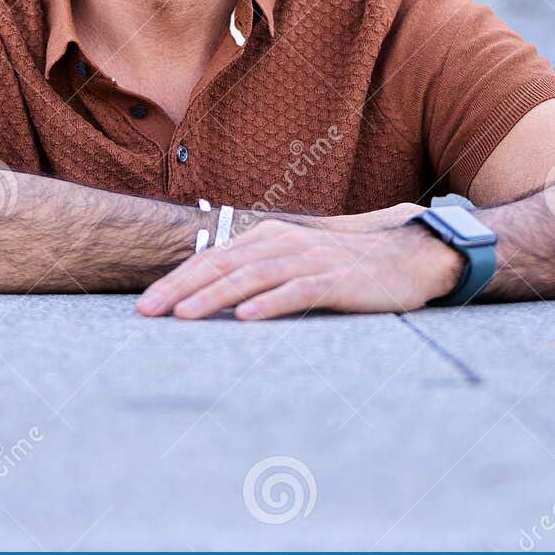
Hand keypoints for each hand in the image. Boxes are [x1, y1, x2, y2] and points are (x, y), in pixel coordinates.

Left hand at [136, 216, 464, 320]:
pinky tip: (246, 318)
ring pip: (254, 277)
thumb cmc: (345, 263)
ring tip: (184, 315)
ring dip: (215, 296)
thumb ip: (256, 269)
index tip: (145, 305)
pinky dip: (271, 303)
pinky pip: (299, 292)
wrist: (410, 255)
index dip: (175, 280)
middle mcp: (285, 243)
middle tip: (148, 312)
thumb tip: (208, 291)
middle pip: (223, 265)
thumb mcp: (295, 258)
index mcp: (268, 237)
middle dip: (181, 289)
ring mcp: (313, 260)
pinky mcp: (340, 280)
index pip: (212, 258)